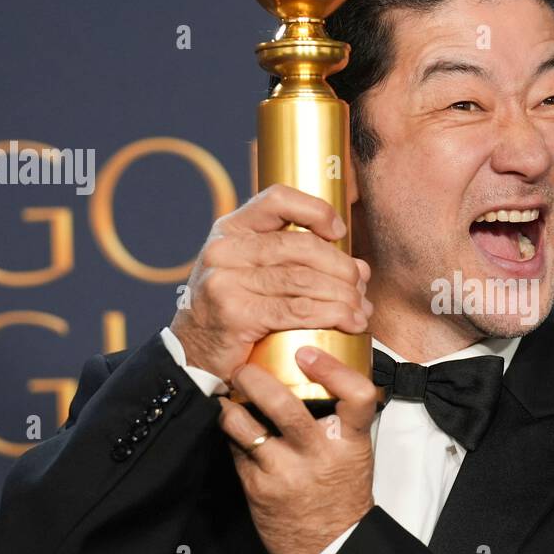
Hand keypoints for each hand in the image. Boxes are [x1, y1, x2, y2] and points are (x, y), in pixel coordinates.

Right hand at [171, 184, 372, 382]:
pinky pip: (296, 310)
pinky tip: (348, 322)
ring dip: (342, 296)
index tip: (340, 231)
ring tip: (361, 309)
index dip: (315, 209)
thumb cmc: (234, 311)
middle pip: (300, 246)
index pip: (277, 199)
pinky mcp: (236, 313)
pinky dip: (331, 315)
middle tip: (361, 286)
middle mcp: (225, 249)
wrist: (192, 354)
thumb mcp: (251, 272)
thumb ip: (295, 262)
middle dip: (341, 267)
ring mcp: (226, 281)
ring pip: (303, 280)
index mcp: (231, 229)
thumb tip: (359, 267)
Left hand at [216, 346, 380, 553]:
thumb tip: (315, 375)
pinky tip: (230, 425)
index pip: (357, 396)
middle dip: (256, 378)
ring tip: (227, 393)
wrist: (330, 549)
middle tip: (245, 367)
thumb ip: (340, 420)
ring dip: (230, 404)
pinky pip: (235, 449)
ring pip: (246, 426)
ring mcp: (284, 472)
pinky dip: (230, 432)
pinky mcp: (257, 488)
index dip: (332, 369)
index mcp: (351, 443)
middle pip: (285, 405)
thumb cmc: (342, 496)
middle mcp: (318, 455)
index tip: (308, 352)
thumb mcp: (355, 454)